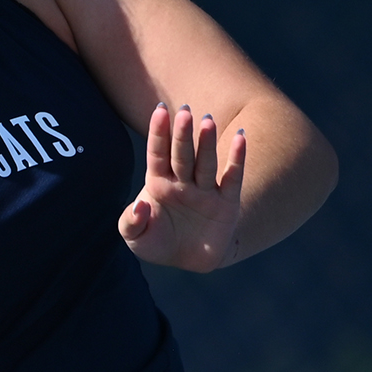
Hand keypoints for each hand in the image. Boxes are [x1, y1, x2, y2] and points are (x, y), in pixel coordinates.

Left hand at [118, 103, 243, 271]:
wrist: (187, 261)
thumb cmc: (158, 243)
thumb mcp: (135, 238)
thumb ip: (130, 223)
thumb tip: (140, 206)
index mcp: (158, 183)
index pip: (158, 153)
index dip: (158, 132)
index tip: (160, 110)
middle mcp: (182, 182)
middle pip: (181, 154)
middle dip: (182, 134)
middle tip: (185, 111)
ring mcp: (205, 190)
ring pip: (205, 162)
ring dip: (206, 142)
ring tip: (207, 121)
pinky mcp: (226, 203)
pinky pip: (233, 177)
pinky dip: (237, 159)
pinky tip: (241, 138)